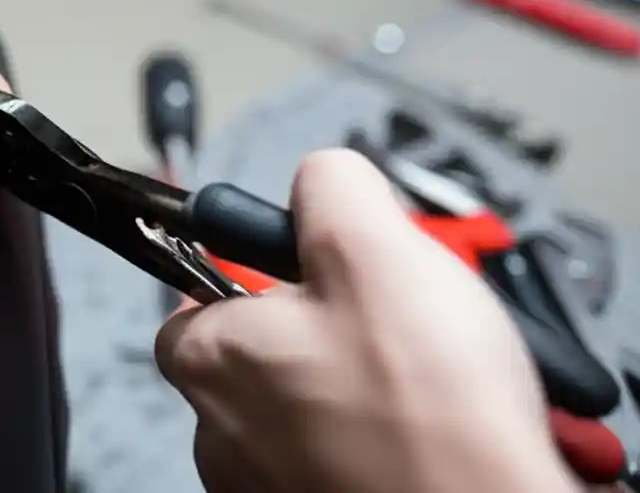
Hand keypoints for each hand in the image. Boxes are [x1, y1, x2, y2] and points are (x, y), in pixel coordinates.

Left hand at [155, 150, 580, 492]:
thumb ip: (329, 187)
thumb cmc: (423, 410)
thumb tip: (321, 177)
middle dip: (333, 329)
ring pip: (315, 405)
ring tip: (434, 385)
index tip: (319, 268)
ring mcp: (268, 481)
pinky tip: (439, 429)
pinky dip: (390, 437)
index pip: (199, 291)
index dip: (266, 269)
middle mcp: (221, 430)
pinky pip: (351, 454)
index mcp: (209, 356)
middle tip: (399, 325)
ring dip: (367, 386)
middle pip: (268, 349)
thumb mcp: (372, 244)